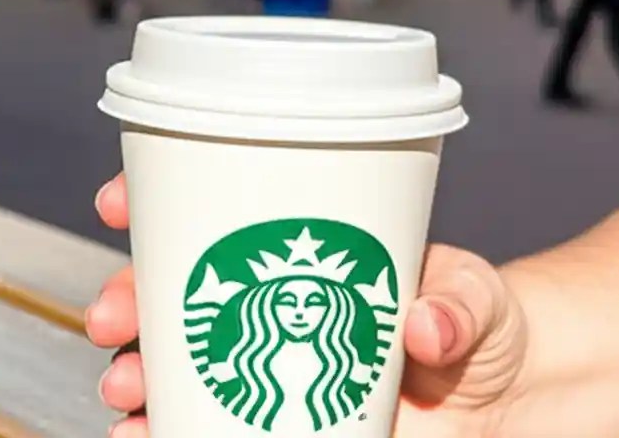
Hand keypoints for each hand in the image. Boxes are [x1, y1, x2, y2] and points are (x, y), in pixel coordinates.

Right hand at [86, 174, 532, 436]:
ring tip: (127, 391)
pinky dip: (166, 436)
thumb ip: (456, 305)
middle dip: (126, 301)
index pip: (210, 216)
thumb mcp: (475, 295)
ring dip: (135, 375)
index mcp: (296, 256)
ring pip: (176, 368)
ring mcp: (268, 373)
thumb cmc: (481, 320)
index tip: (114, 204)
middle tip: (113, 317)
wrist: (505, 396)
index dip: (151, 206)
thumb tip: (424, 327)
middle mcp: (267, 311)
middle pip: (172, 296)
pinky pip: (210, 431)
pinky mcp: (279, 427)